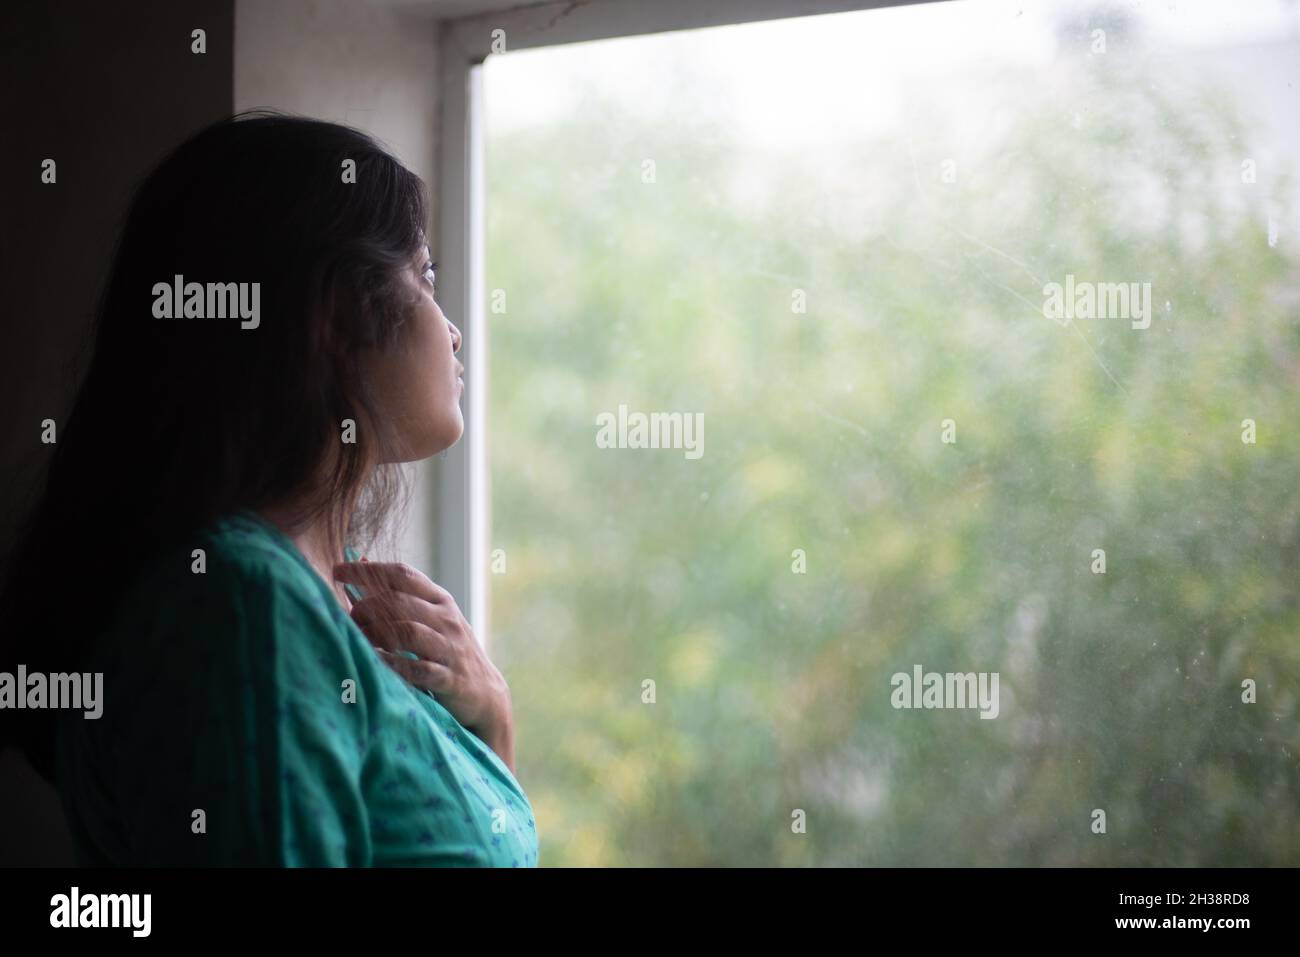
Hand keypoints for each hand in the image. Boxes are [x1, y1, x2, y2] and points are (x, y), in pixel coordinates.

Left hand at [332, 561, 513, 766]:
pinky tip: (373, 662)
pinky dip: (392, 664)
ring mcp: (449, 649)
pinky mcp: (449, 678)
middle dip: (366, 606)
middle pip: (401, 602)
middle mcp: (446, 620)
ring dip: (375, 633)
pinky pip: (417, 669)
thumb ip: (399, 592)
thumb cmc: (448, 650)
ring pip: (408, 632)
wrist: (485, 692)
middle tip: (348, 616)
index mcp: (440, 600)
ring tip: (356, 637)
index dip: (368, 571)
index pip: (403, 574)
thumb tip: (360, 561)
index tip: (337, 572)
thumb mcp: (432, 615)